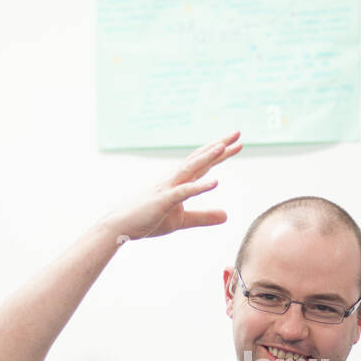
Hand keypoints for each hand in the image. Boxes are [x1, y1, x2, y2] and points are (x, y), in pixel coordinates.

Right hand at [105, 131, 241, 242]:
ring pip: (190, 168)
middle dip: (218, 146)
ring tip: (223, 147)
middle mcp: (174, 179)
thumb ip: (204, 217)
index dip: (220, 153)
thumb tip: (227, 216)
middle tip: (237, 133)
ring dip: (207, 157)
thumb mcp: (182, 220)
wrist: (122, 226)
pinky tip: (215, 182)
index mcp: (180, 182)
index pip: (204, 164)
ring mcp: (168, 188)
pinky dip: (199, 186)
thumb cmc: (149, 219)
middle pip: (199, 158)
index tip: (238, 144)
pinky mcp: (163, 201)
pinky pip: (183, 192)